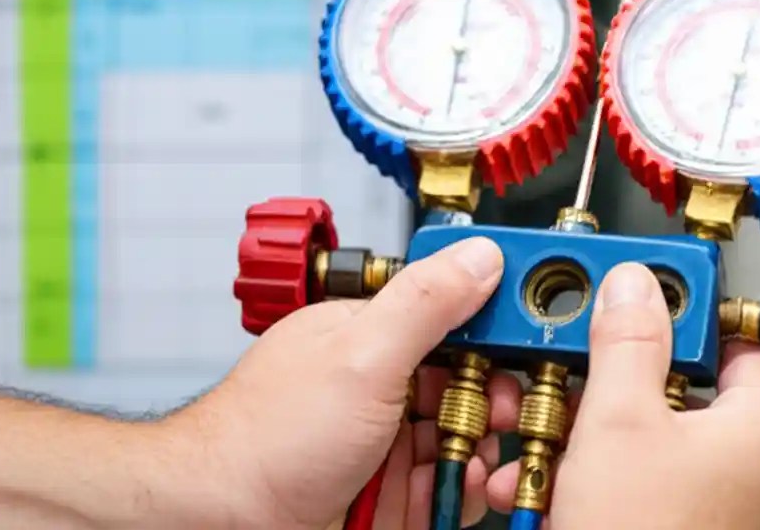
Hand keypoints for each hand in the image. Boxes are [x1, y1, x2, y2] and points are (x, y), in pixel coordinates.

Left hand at [172, 237, 519, 528]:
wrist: (220, 524)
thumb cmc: (262, 442)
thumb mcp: (359, 359)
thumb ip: (425, 305)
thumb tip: (481, 255)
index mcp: (369, 335)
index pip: (452, 314)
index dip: (499, 328)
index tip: (540, 341)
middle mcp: (377, 385)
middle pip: (467, 384)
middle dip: (499, 401)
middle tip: (512, 417)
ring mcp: (381, 442)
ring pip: (461, 441)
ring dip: (483, 453)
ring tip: (487, 466)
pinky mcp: (386, 494)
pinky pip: (444, 488)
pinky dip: (461, 492)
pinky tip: (466, 493)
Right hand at [487, 264, 759, 528]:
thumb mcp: (617, 421)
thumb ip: (628, 341)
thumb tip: (635, 286)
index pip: (741, 344)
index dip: (688, 319)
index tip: (645, 304)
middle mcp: (759, 476)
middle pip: (687, 398)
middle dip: (618, 389)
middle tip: (580, 380)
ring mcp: (729, 517)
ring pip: (659, 450)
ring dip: (599, 439)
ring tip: (554, 445)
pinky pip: (650, 493)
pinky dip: (606, 483)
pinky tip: (560, 491)